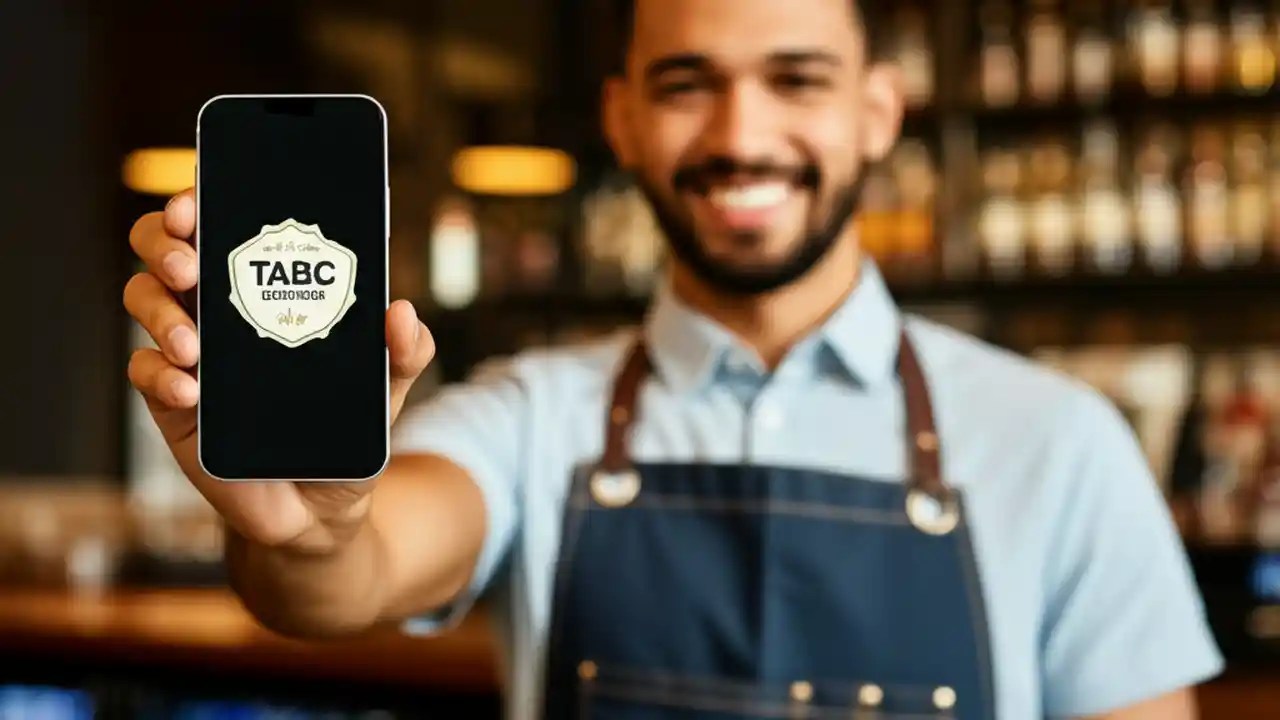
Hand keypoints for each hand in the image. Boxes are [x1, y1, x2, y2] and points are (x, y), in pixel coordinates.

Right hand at [124, 188, 435, 554]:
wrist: (322, 507)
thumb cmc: (349, 431)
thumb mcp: (388, 388)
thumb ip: (406, 352)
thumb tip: (401, 311)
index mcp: (266, 288)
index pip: (220, 225)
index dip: (198, 201)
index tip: (198, 198)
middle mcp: (218, 309)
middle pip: (162, 249)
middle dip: (162, 242)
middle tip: (189, 264)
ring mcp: (190, 354)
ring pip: (143, 300)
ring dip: (159, 310)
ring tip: (194, 343)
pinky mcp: (173, 403)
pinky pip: (144, 372)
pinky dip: (160, 374)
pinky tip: (192, 390)